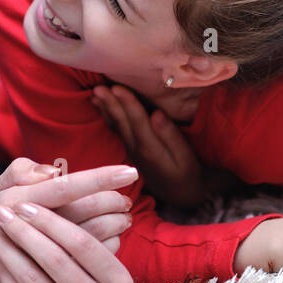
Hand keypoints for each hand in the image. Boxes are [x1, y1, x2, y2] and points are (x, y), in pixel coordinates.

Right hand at [0, 158, 132, 253]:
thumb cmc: (6, 213)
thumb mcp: (2, 187)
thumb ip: (22, 171)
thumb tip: (53, 172)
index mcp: (19, 201)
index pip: (65, 187)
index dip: (99, 178)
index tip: (130, 171)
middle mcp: (34, 227)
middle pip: (87, 209)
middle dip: (114, 200)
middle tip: (125, 199)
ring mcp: (49, 252)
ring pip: (97, 230)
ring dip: (118, 220)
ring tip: (124, 215)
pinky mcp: (64, 273)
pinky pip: (98, 253)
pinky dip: (112, 240)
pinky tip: (111, 235)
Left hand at [0, 201, 134, 282]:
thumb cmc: (58, 258)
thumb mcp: (68, 233)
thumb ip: (61, 195)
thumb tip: (49, 172)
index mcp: (118, 279)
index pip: (84, 242)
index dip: (52, 221)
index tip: (24, 203)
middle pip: (56, 259)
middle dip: (23, 231)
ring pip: (33, 277)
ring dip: (5, 247)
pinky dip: (3, 269)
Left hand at [91, 84, 206, 207]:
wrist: (182, 195)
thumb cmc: (188, 173)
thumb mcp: (185, 157)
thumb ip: (170, 135)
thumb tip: (157, 113)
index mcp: (150, 148)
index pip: (136, 121)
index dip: (126, 103)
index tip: (116, 87)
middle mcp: (137, 148)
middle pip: (122, 121)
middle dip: (110, 103)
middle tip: (97, 87)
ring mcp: (132, 150)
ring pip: (116, 125)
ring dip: (105, 108)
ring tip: (94, 93)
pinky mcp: (131, 150)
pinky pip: (117, 130)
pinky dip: (107, 117)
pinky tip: (100, 107)